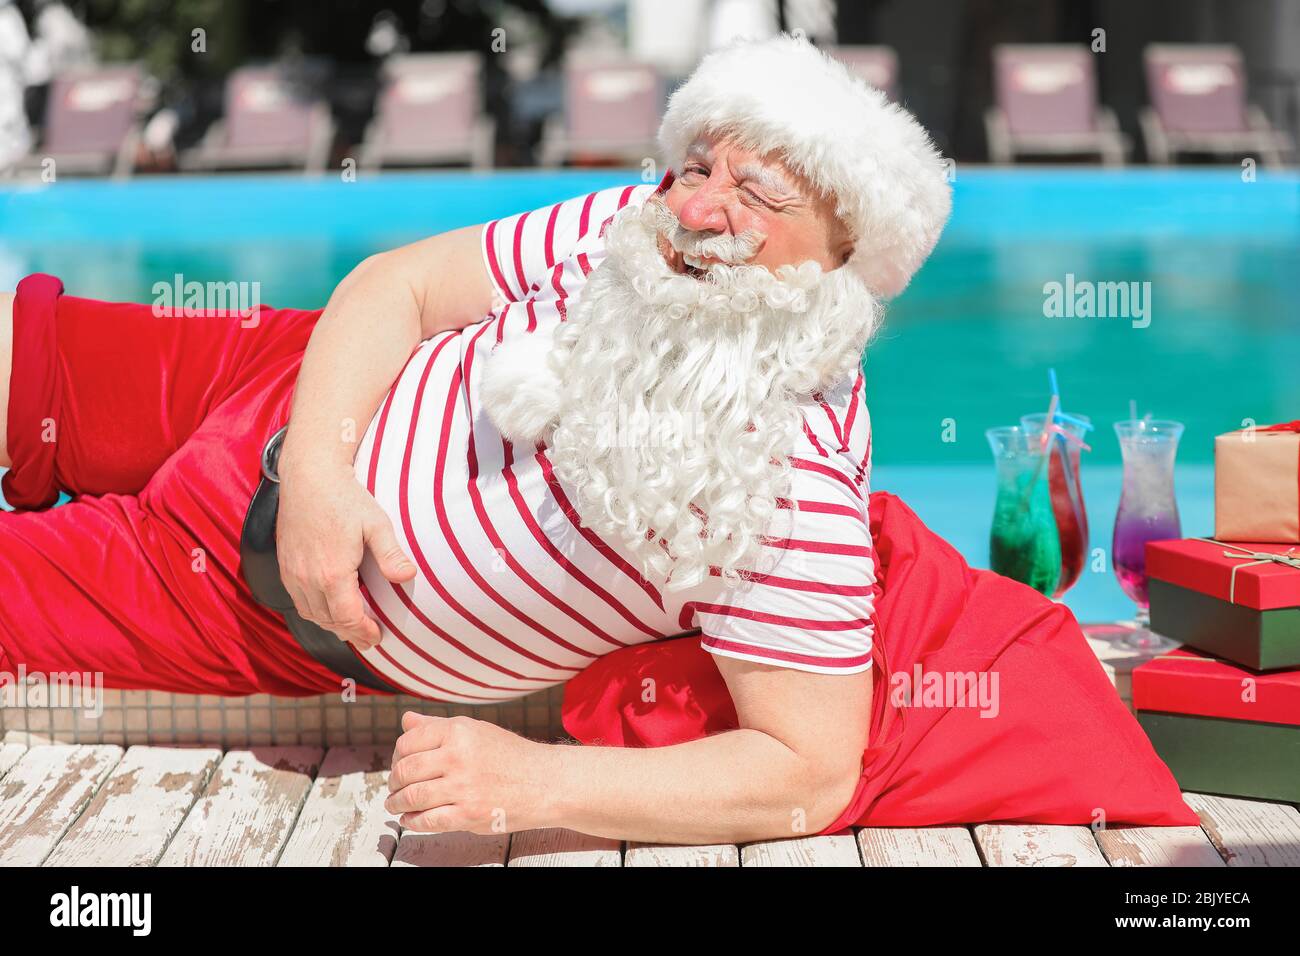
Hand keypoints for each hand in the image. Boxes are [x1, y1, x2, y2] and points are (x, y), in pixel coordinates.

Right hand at [275, 461, 415, 649]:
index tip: (377, 637)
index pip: (347, 618)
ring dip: (331, 624)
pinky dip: (315, 611)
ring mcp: (292, 573)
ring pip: (310, 614)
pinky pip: (298, 601)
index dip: (363, 632)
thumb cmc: (345, 497)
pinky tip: (329, 608)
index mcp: (332, 572)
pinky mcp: (284, 566)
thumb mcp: (376, 523)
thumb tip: (408, 576)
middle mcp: (307, 578)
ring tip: (352, 627)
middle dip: (350, 633)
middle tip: (369, 638)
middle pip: (328, 621)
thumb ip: (391, 553)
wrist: (309, 476)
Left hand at [386, 713, 557, 834]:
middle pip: (405, 770)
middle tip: (394, 787)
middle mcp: (457, 756)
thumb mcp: (476, 730)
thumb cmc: (511, 755)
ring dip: (397, 804)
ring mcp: (462, 787)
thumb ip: (438, 726)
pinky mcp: (468, 814)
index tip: (398, 764)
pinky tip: (410, 819)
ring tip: (396, 805)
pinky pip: (427, 821)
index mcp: (457, 731)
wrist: (545, 782)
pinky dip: (413, 822)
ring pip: (411, 797)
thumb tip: (406, 720)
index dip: (397, 756)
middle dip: (393, 782)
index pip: (407, 742)